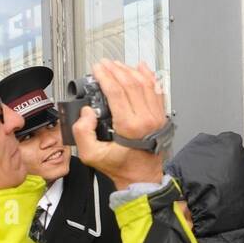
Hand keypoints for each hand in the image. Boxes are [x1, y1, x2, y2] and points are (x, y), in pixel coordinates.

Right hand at [73, 59, 165, 188]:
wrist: (141, 178)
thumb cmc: (121, 168)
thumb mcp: (92, 155)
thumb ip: (82, 132)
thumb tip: (87, 113)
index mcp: (130, 127)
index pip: (117, 91)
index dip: (105, 76)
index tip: (97, 69)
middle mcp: (146, 119)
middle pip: (131, 84)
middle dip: (115, 70)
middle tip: (104, 64)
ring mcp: (156, 117)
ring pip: (145, 84)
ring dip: (130, 71)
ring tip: (118, 65)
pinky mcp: (160, 118)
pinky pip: (157, 91)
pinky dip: (149, 77)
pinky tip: (142, 68)